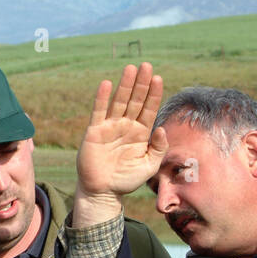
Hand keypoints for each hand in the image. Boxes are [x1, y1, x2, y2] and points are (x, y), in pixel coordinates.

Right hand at [74, 62, 167, 226]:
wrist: (103, 192)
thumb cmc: (126, 180)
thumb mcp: (149, 166)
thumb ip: (158, 148)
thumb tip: (161, 129)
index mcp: (141, 133)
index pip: (149, 109)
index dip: (153, 94)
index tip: (158, 78)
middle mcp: (126, 126)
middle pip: (135, 100)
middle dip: (141, 84)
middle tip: (146, 65)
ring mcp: (110, 127)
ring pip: (119, 102)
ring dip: (125, 85)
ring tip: (131, 68)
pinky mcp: (95, 131)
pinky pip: (99, 111)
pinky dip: (102, 98)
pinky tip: (107, 84)